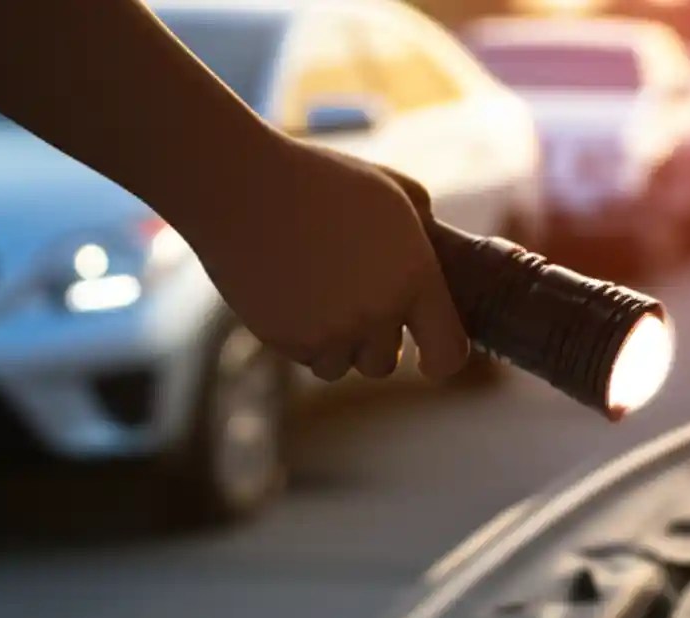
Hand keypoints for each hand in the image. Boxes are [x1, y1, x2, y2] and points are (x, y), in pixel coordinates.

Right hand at [174, 132, 468, 380]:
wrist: (242, 185)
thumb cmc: (320, 179)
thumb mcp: (389, 187)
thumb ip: (423, 223)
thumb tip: (433, 241)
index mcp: (415, 278)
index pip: (448, 354)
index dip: (439, 358)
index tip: (424, 353)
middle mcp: (377, 313)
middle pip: (384, 364)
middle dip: (373, 342)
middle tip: (354, 303)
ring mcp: (330, 331)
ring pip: (341, 366)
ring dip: (335, 344)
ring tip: (321, 297)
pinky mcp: (286, 340)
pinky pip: (304, 357)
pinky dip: (301, 338)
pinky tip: (292, 295)